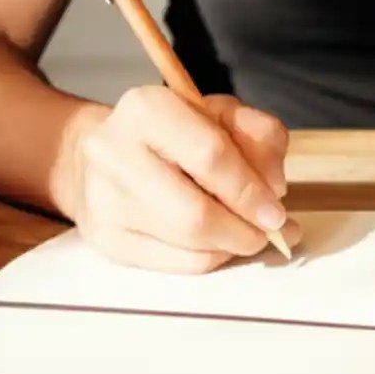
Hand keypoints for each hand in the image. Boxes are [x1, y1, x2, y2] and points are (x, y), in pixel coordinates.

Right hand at [62, 85, 301, 272]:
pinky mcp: (106, 238)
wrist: (99, 155)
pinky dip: (209, 258)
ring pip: (187, 243)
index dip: (250, 190)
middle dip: (243, 230)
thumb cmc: (168, 134)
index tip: (275, 212)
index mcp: (147, 109)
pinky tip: (218, 244)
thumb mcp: (218, 114)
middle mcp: (115, 154)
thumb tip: (273, 187)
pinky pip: (174, 263)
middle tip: (267, 232)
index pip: (209, 155)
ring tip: (247, 235)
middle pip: (195, 213)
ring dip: (230, 246)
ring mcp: (106, 201)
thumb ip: (258, 135)